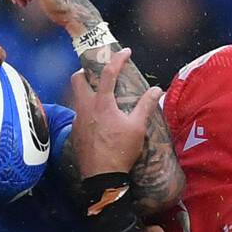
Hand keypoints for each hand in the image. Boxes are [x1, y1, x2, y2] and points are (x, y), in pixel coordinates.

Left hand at [70, 50, 161, 176]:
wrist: (102, 178)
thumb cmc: (121, 151)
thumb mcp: (137, 128)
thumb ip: (146, 106)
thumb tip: (157, 90)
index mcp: (101, 103)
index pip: (108, 72)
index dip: (118, 58)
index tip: (126, 52)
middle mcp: (85, 108)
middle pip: (76, 79)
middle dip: (85, 71)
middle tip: (97, 74)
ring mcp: (77, 121)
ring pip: (75, 98)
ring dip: (85, 93)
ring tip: (98, 98)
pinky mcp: (75, 134)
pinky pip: (77, 116)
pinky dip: (85, 112)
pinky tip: (95, 121)